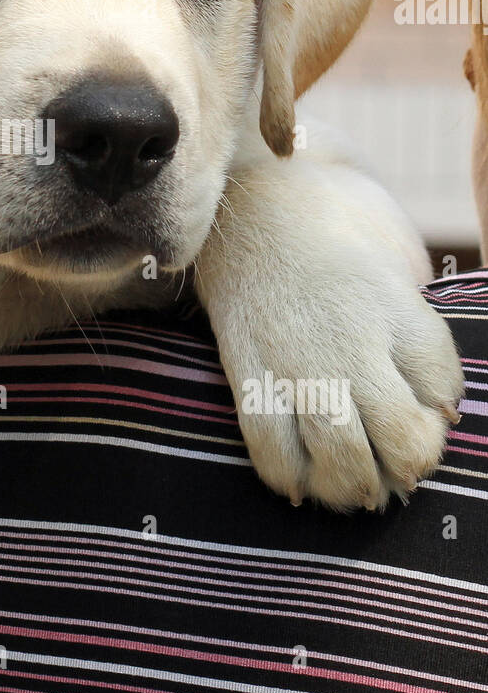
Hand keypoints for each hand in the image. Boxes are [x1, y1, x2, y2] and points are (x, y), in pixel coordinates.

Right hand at [195, 144, 462, 509]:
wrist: (251, 207)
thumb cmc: (335, 235)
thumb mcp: (396, 265)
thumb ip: (415, 331)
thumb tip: (436, 406)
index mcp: (397, 309)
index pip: (443, 390)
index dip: (440, 413)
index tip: (424, 410)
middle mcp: (351, 341)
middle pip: (403, 439)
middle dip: (408, 465)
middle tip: (396, 464)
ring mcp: (298, 361)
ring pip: (342, 458)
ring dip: (355, 486)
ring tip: (355, 485)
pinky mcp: (249, 372)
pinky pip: (272, 448)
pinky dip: (291, 478)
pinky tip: (301, 479)